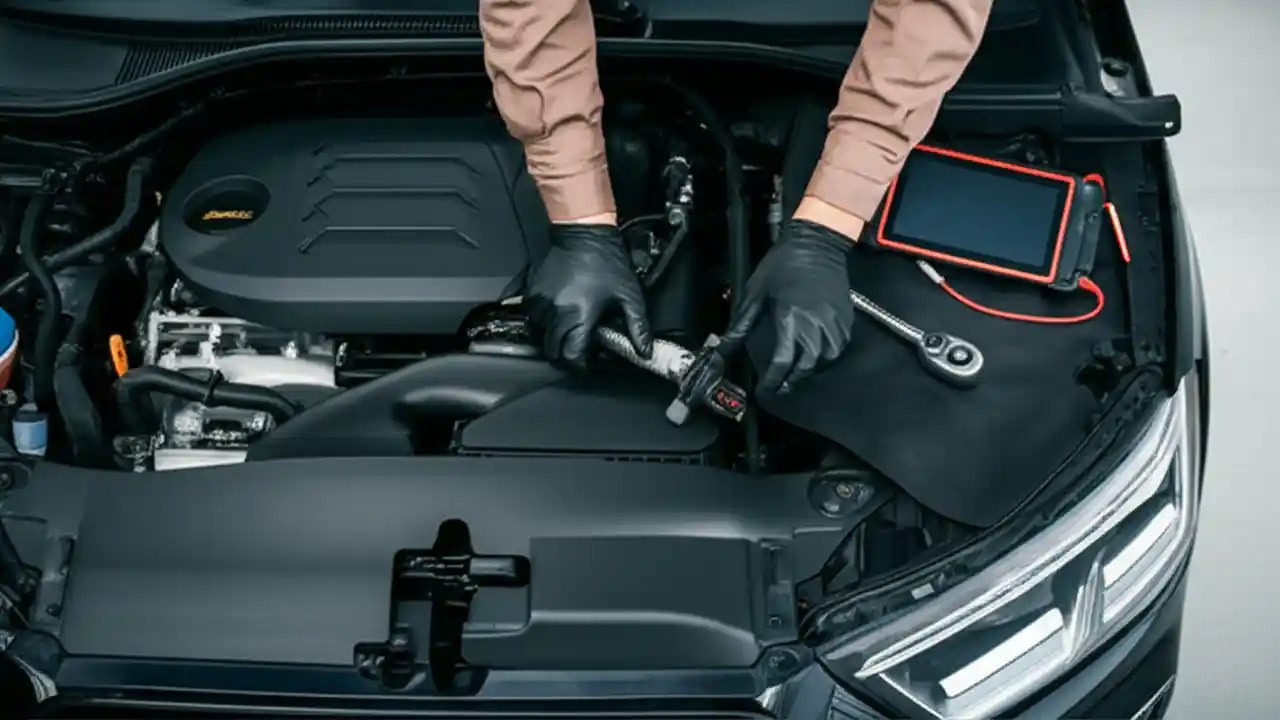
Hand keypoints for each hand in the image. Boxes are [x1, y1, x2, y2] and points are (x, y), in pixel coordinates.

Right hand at [526, 224, 652, 370]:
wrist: (583, 233)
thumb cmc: (608, 263)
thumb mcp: (629, 295)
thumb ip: (638, 326)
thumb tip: (645, 353)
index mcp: (579, 315)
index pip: (570, 354)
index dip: (579, 364)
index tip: (587, 363)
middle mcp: (555, 311)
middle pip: (552, 349)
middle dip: (566, 355)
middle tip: (579, 349)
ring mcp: (540, 301)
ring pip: (540, 334)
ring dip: (554, 338)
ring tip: (570, 329)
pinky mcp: (532, 292)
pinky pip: (532, 317)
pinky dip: (543, 322)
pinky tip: (559, 315)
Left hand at [719, 219, 854, 393]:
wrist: (817, 244)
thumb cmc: (783, 265)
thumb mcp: (755, 293)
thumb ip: (741, 325)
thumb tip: (722, 349)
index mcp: (791, 319)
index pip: (782, 362)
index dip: (772, 381)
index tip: (764, 390)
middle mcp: (815, 325)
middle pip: (805, 367)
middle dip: (791, 378)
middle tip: (780, 384)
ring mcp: (834, 322)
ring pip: (825, 360)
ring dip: (810, 369)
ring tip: (797, 370)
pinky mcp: (845, 318)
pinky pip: (838, 346)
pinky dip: (827, 355)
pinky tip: (816, 354)